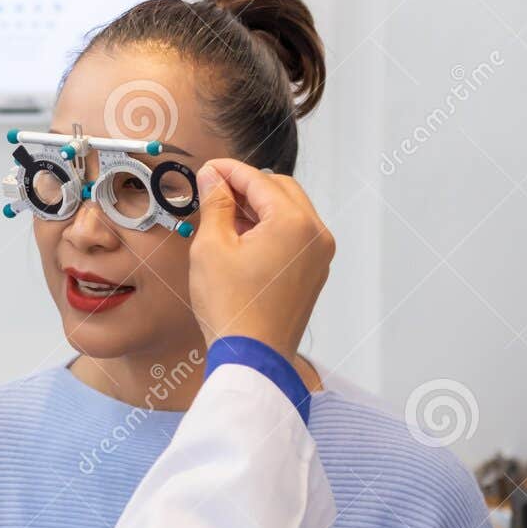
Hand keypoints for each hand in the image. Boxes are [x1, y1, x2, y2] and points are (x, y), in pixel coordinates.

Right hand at [188, 160, 333, 358]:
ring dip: (259, 207)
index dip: (228, 170)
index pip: (258, 179)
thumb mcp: (212, 247)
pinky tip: (241, 240)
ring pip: (290, 211)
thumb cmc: (232, 309)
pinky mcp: (314, 274)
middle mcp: (316, 235)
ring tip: (223, 218)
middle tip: (213, 191)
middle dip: (247, 186)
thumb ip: (215, 203)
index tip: (207, 169)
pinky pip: (294, 236)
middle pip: (280, 189)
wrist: (252, 358)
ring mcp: (319, 256)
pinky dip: (270, 229)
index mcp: (294, 222)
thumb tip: (213, 178)